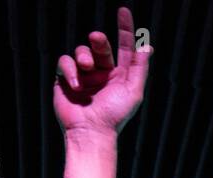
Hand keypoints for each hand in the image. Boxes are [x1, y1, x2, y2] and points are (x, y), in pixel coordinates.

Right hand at [53, 6, 152, 135]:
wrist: (91, 131)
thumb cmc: (114, 115)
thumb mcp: (133, 91)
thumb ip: (139, 67)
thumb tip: (147, 45)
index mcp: (119, 74)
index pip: (124, 47)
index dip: (124, 28)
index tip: (123, 11)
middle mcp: (101, 73)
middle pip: (100, 45)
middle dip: (99, 40)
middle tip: (97, 38)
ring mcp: (83, 76)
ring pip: (81, 51)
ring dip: (83, 56)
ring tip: (86, 69)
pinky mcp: (66, 80)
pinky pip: (64, 62)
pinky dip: (70, 70)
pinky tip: (76, 85)